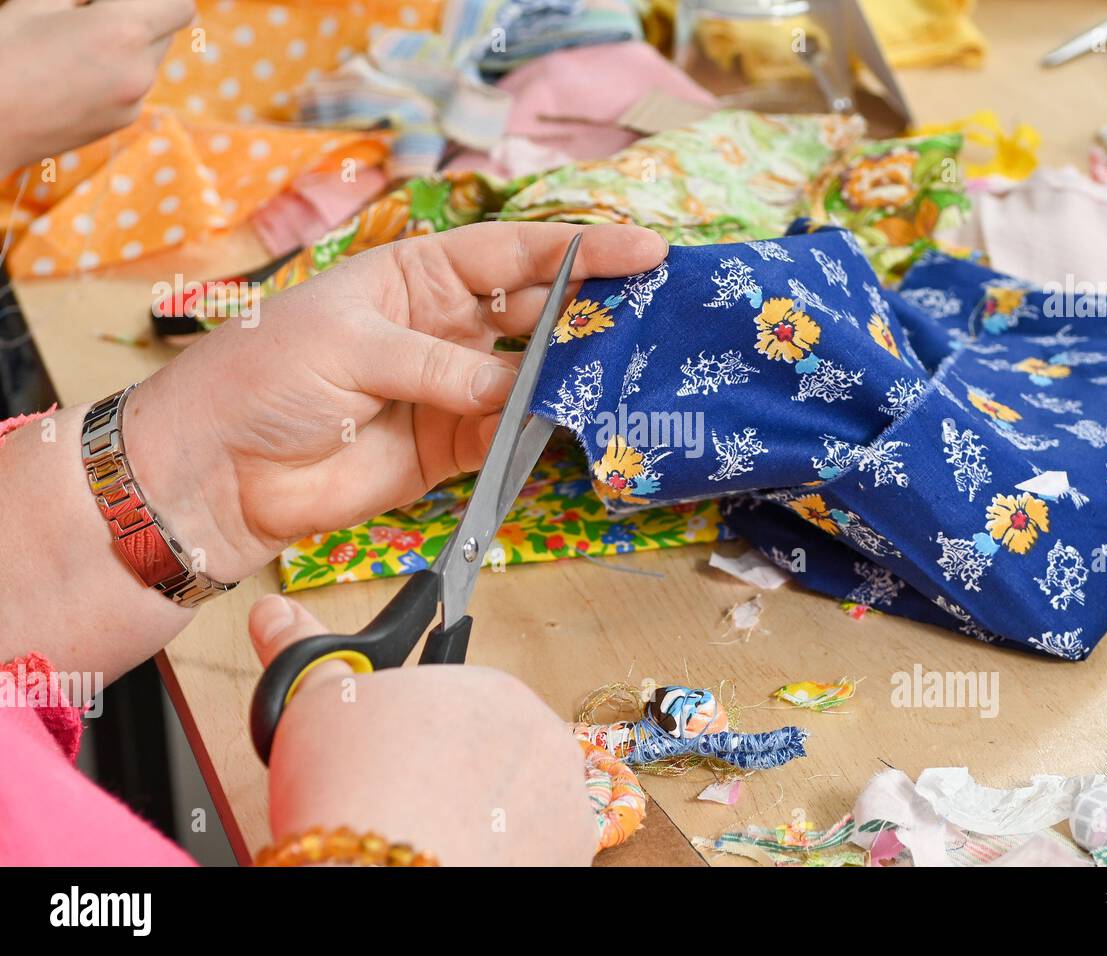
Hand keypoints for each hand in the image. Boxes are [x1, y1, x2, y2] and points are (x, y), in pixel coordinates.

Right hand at [0, 0, 195, 175]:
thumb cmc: (3, 53)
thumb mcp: (38, 3)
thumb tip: (101, 2)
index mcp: (122, 33)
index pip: (179, 6)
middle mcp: (139, 72)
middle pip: (166, 31)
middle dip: (140, 13)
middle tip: (90, 10)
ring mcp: (134, 102)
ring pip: (150, 59)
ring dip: (128, 42)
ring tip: (76, 40)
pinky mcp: (122, 122)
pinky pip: (133, 85)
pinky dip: (117, 69)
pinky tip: (73, 70)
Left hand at [127, 222, 667, 580]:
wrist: (221, 470)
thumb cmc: (268, 376)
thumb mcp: (353, 347)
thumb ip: (440, 365)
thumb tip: (518, 387)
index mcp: (418, 277)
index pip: (512, 253)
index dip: (578, 250)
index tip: (642, 250)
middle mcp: (445, 327)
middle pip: (536, 312)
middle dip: (592, 311)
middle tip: (655, 316)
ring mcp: (453, 389)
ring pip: (533, 376)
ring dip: (577, 376)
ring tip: (632, 373)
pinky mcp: (452, 449)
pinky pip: (511, 434)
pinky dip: (541, 432)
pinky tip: (574, 425)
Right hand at [248, 594, 597, 865]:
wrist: (386, 865)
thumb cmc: (355, 786)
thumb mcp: (316, 705)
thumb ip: (304, 653)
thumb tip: (276, 614)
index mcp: (488, 684)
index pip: (452, 700)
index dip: (404, 731)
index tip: (380, 755)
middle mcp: (538, 731)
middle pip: (485, 746)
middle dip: (442, 766)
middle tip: (392, 792)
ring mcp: (562, 793)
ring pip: (509, 795)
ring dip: (471, 808)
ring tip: (418, 826)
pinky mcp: (568, 847)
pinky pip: (528, 841)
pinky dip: (495, 848)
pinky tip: (451, 851)